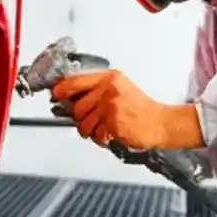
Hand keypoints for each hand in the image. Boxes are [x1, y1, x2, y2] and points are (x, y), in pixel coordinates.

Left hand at [51, 70, 204, 150]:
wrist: (161, 123)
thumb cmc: (142, 109)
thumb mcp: (120, 90)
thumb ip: (97, 91)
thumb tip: (71, 98)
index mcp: (110, 78)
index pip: (76, 80)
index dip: (62, 88)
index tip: (55, 93)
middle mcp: (109, 88)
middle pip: (77, 106)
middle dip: (80, 118)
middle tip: (92, 121)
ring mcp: (111, 105)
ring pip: (83, 123)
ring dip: (91, 131)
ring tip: (104, 128)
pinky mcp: (113, 121)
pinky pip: (95, 134)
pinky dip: (101, 138)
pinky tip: (112, 133)